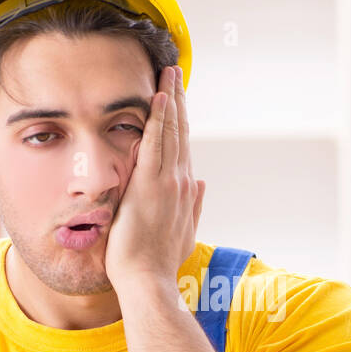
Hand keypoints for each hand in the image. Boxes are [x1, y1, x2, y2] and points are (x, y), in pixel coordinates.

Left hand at [104, 64, 205, 292]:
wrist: (148, 280)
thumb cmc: (159, 263)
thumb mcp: (183, 233)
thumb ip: (193, 206)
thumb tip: (201, 182)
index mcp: (185, 192)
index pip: (182, 147)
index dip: (180, 120)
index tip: (178, 98)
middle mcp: (181, 182)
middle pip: (180, 132)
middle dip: (178, 99)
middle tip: (174, 71)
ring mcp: (168, 182)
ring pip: (170, 131)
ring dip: (170, 99)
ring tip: (168, 73)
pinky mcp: (151, 185)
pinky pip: (155, 143)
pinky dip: (159, 119)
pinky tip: (160, 97)